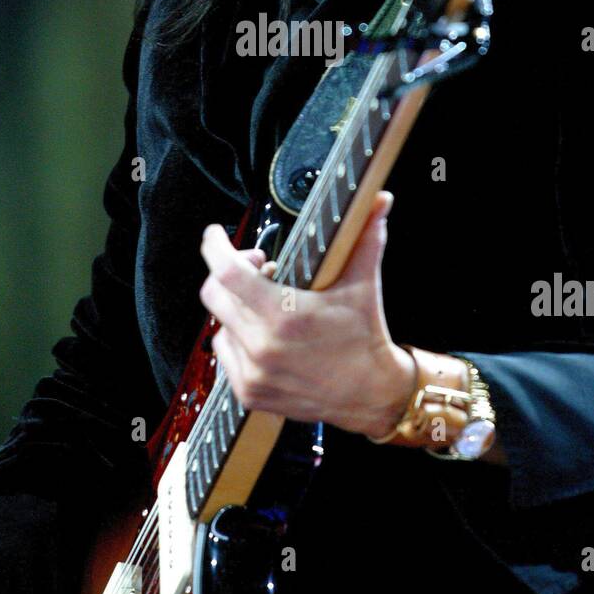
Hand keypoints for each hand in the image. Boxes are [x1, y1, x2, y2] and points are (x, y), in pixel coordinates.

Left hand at [199, 190, 416, 437]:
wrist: (372, 394)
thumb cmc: (365, 335)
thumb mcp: (363, 284)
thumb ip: (366, 238)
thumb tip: (380, 199)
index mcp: (286, 315)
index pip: (228, 273)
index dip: (215, 246)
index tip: (215, 235)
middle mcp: (263, 346)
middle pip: (214, 295)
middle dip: (227, 274)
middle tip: (255, 268)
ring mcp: (253, 373)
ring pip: (218, 324)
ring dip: (236, 309)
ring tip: (265, 305)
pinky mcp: (249, 393)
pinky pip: (224, 353)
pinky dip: (236, 339)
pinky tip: (262, 335)